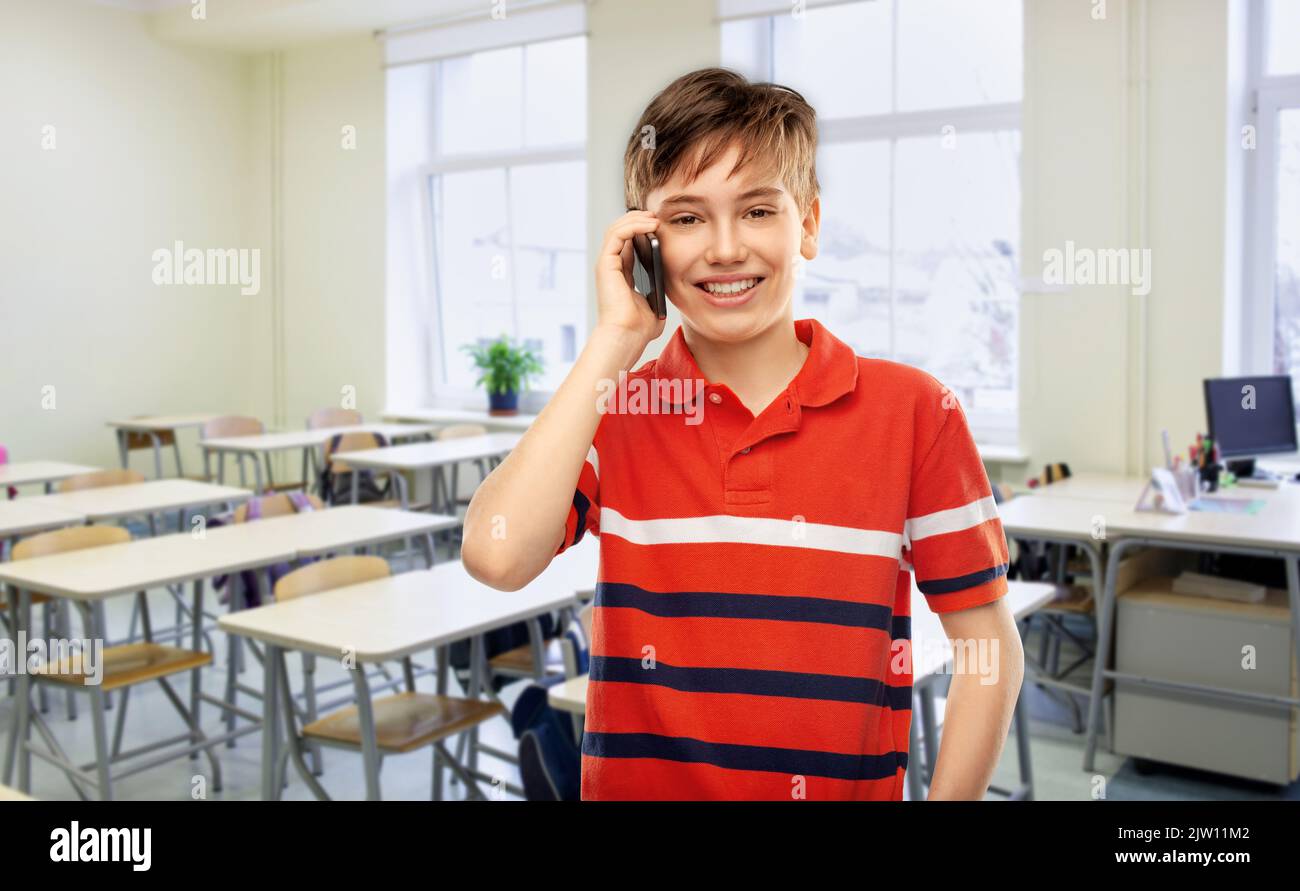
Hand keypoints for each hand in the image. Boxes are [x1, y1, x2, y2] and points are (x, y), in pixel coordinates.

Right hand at [594, 210, 666, 346]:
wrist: (627, 336)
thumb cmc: (640, 327)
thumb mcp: (654, 301)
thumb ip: (658, 287)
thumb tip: (672, 280)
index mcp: (622, 274)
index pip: (629, 242)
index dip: (644, 229)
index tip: (662, 225)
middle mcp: (611, 266)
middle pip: (621, 231)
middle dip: (639, 219)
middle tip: (658, 215)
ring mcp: (607, 264)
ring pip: (617, 228)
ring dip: (637, 219)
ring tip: (655, 217)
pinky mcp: (605, 264)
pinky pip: (617, 234)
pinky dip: (634, 225)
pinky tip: (650, 225)